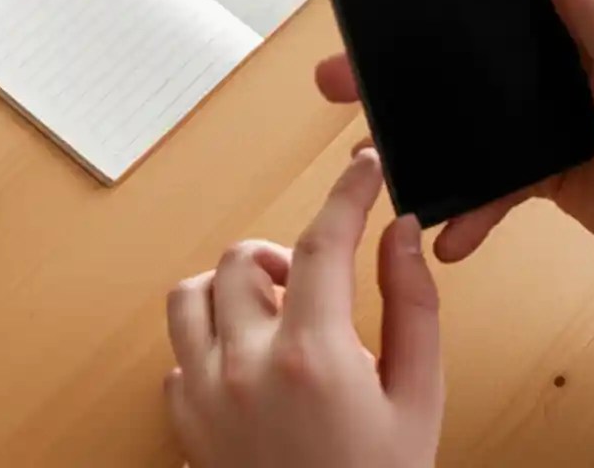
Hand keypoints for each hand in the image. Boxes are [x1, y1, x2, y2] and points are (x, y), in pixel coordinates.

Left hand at [165, 149, 441, 467]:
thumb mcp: (416, 401)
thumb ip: (411, 309)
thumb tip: (400, 237)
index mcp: (311, 358)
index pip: (323, 244)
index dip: (346, 194)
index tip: (361, 171)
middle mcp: (243, 367)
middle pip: (244, 259)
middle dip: (284, 255)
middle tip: (314, 283)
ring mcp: (202, 394)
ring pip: (190, 295)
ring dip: (230, 290)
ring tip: (271, 316)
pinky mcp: (181, 422)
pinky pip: (177, 354)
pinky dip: (209, 345)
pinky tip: (247, 368)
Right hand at [315, 0, 593, 317]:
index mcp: (586, 29)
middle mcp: (560, 68)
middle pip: (469, 54)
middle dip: (405, 65)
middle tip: (342, 76)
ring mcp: (547, 122)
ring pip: (466, 118)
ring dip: (419, 139)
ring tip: (370, 155)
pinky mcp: (543, 174)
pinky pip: (488, 185)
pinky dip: (466, 210)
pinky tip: (447, 234)